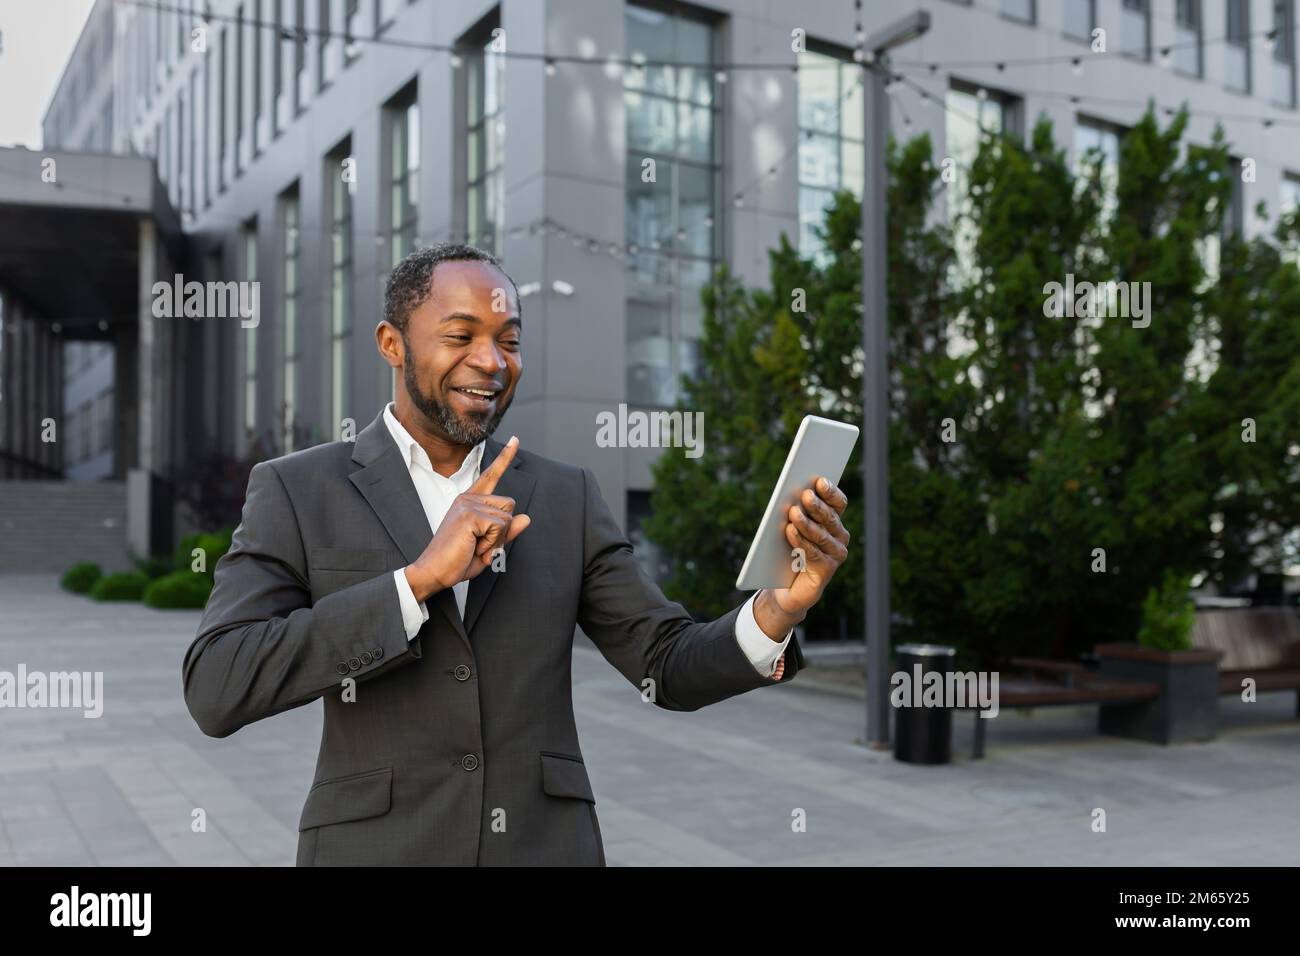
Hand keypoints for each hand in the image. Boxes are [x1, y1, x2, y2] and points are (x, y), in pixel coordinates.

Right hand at [403, 437, 530, 601]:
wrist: (434, 572)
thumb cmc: (458, 560)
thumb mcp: (488, 547)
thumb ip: (506, 533)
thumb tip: (526, 518)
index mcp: (470, 501)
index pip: (491, 475)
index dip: (504, 458)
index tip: (516, 440)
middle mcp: (468, 498)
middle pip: (509, 505)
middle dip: (503, 531)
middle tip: (480, 545)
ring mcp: (468, 504)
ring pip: (507, 517)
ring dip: (497, 539)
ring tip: (475, 547)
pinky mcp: (469, 514)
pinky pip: (500, 527)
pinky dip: (493, 543)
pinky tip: (474, 547)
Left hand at [753, 477, 849, 639]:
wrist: (786, 587)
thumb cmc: (788, 551)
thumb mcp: (791, 527)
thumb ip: (796, 511)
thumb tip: (792, 495)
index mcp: (834, 522)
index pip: (838, 503)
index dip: (830, 492)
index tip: (819, 480)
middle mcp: (839, 537)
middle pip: (830, 517)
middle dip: (816, 505)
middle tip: (804, 494)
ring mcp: (835, 554)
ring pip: (821, 534)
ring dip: (806, 522)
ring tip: (793, 512)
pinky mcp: (827, 569)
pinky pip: (814, 553)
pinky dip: (800, 541)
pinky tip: (790, 530)